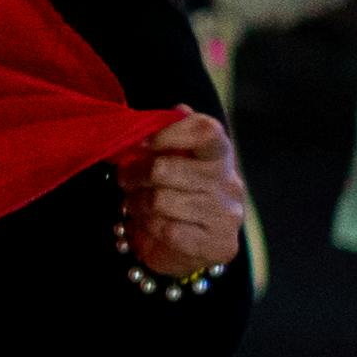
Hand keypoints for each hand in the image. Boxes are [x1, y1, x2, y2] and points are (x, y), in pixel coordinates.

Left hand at [115, 110, 247, 280]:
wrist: (188, 247)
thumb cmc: (176, 194)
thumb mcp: (174, 160)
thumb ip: (173, 134)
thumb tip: (178, 109)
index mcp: (220, 155)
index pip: (205, 131)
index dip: (168, 133)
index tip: (142, 144)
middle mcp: (230, 183)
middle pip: (166, 169)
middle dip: (134, 175)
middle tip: (125, 180)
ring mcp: (227, 215)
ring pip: (160, 201)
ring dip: (138, 203)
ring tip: (135, 203)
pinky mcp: (219, 244)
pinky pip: (167, 230)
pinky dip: (149, 228)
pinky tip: (149, 225)